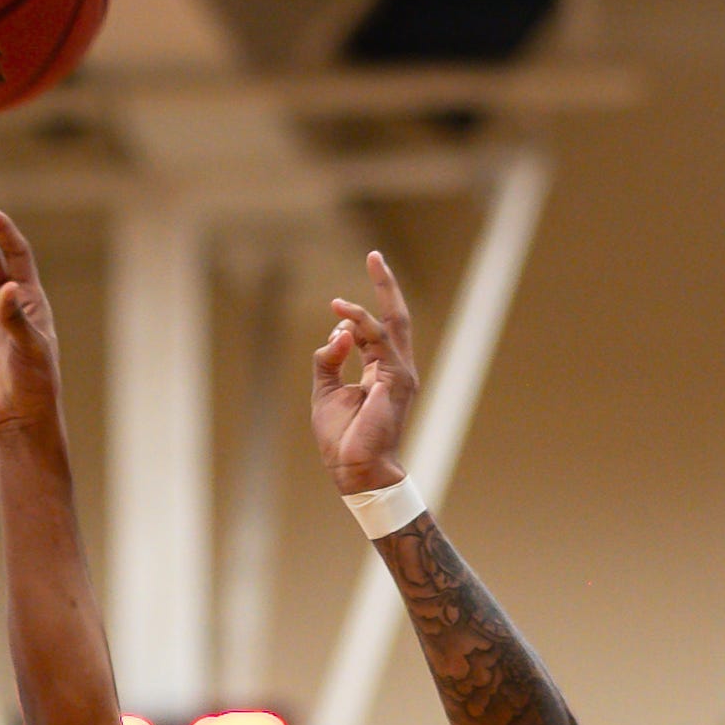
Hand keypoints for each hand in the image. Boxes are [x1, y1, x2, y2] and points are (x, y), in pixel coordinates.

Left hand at [311, 250, 418, 495]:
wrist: (356, 469)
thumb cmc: (342, 438)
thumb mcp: (325, 391)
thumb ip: (328, 360)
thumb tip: (337, 333)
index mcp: (380, 371)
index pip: (376, 331)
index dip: (357, 313)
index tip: (335, 306)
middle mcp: (395, 368)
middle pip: (395, 317)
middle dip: (386, 285)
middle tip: (375, 255)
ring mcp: (400, 373)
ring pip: (388, 325)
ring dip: (362, 309)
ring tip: (337, 305)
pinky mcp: (397, 379)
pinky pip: (380, 341)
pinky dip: (360, 326)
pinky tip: (341, 318)